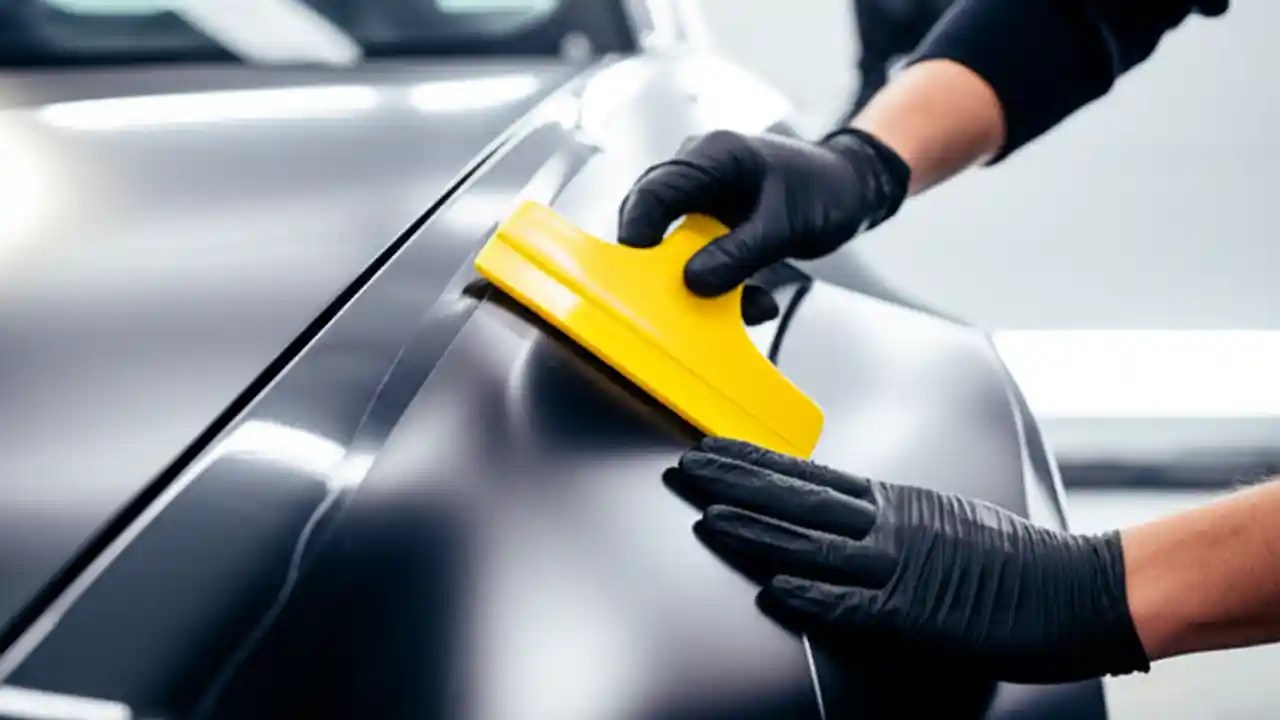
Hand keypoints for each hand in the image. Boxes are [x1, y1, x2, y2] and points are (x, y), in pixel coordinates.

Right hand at [617, 128, 909, 303]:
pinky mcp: (715, 227)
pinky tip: (759, 302)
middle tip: (674, 304)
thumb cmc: (824, 189)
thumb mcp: (786, 225)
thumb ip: (740, 253)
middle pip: (655, 220)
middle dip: (664, 266)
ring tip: (750, 306)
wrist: (852, 188)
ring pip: (677, 248)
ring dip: (703, 284)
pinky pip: (701, 261)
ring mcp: (704, 201)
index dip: (638, 231)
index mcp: (713, 156)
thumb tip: (693, 283)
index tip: (635, 273)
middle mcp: (699, 175)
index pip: (656, 190)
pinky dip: (724, 287)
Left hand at [665, 437, 1150, 682]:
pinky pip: (852, 608)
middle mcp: (888, 526)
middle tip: (683, 468)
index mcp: (892, 502)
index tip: (711, 448)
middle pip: (795, 500)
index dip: (752, 462)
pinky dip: (810, 598)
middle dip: (733, 483)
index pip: (805, 475)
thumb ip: (886, 518)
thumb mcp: (940, 518)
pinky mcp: (916, 615)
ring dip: (753, 532)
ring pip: (810, 547)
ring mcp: (899, 569)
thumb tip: (844, 515)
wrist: (1076, 588)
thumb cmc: (1012, 558)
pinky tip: (772, 589)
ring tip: (705, 516)